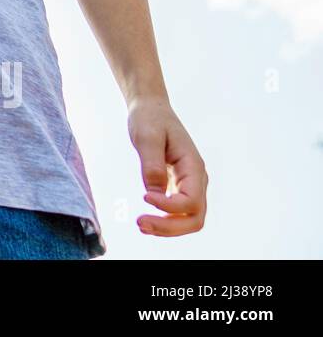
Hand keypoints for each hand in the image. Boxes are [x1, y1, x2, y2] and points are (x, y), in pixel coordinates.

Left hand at [127, 97, 206, 237]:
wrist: (151, 109)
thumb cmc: (149, 119)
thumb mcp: (147, 137)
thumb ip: (152, 165)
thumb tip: (153, 192)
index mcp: (194, 167)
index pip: (191, 200)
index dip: (168, 206)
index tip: (143, 196)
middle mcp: (197, 180)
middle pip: (195, 217)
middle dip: (170, 227)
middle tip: (140, 224)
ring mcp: (189, 185)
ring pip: (188, 219)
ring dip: (167, 228)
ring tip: (140, 225)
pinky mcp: (178, 187)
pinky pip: (178, 213)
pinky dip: (164, 221)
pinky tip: (145, 220)